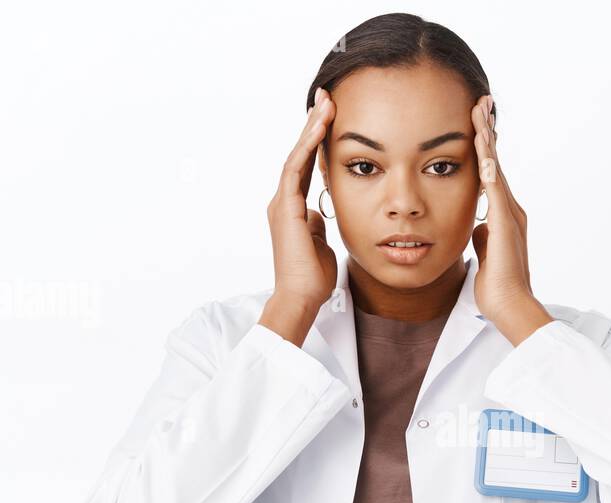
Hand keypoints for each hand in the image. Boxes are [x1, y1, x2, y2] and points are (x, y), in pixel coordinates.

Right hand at [265, 87, 338, 323]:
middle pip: (299, 154)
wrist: (300, 297)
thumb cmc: (312, 277)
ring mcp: (281, 203)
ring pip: (296, 155)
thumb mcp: (320, 243)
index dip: (316, 142)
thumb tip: (321, 213)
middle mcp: (283, 201)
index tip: (329, 118)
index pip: (306, 167)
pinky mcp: (285, 207)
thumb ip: (318, 224)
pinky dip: (308, 145)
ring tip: (325, 103)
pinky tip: (320, 126)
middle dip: (312, 125)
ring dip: (311, 128)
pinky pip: (296, 168)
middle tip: (325, 97)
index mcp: (292, 209)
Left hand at [470, 94, 550, 343]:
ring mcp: (510, 215)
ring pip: (496, 170)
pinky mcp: (506, 226)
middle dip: (487, 131)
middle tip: (481, 102)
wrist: (511, 304)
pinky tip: (484, 152)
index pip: (490, 173)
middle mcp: (510, 209)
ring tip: (480, 114)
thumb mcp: (485, 252)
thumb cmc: (497, 285)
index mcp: (503, 214)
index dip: (483, 147)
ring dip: (488, 141)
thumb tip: (477, 225)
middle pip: (495, 162)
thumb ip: (483, 234)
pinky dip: (490, 171)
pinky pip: (496, 193)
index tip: (477, 122)